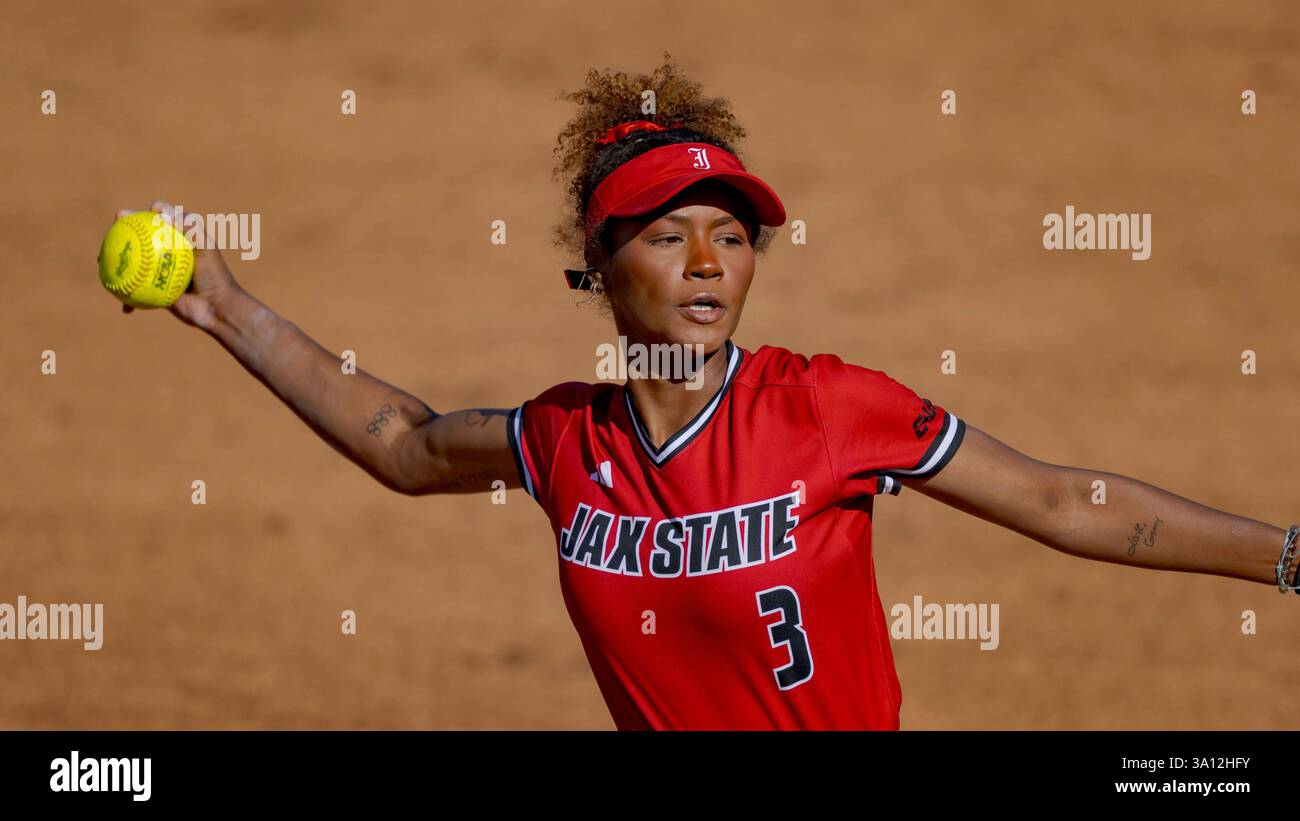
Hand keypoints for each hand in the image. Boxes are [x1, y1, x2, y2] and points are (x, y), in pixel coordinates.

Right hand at [114, 199, 243, 330]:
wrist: (219, 308)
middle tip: (108, 237)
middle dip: (119, 238)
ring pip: (134, 266)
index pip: (156, 223)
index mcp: (179, 240)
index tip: (123, 215)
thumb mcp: (205, 248)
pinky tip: (121, 303)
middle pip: (139, 242)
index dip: (138, 216)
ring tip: (102, 264)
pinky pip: (137, 291)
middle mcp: (169, 254)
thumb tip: (159, 210)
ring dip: (116, 265)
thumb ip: (187, 227)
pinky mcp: (158, 291)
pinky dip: (127, 297)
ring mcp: (162, 273)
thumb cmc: (215, 276)